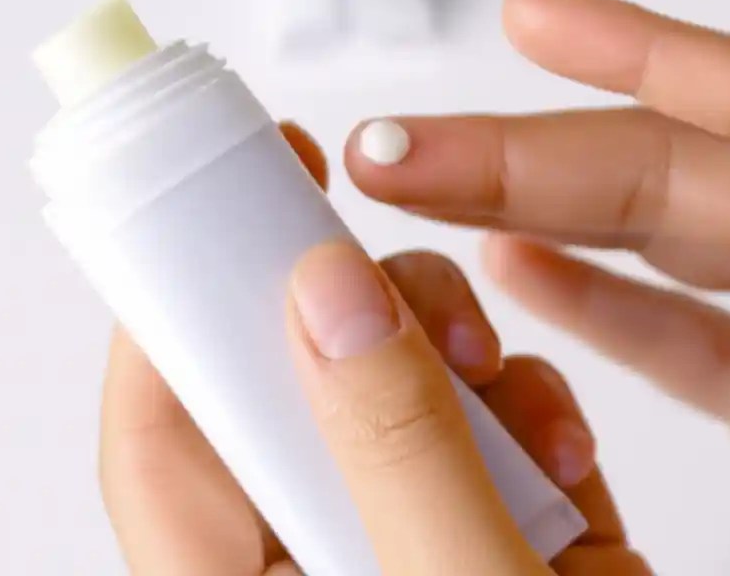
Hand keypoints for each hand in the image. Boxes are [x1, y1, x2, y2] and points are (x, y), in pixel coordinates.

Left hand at [99, 123, 648, 573]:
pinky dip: (536, 414)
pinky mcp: (501, 534)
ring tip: (506, 385)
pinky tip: (566, 454)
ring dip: (468, 364)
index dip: (179, 303)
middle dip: (363, 315)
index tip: (227, 191)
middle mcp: (326, 557)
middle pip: (296, 388)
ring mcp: (416, 542)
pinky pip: (498, 434)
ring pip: (407, 394)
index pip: (164, 434)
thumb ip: (395, 447)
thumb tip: (331, 291)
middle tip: (393, 272)